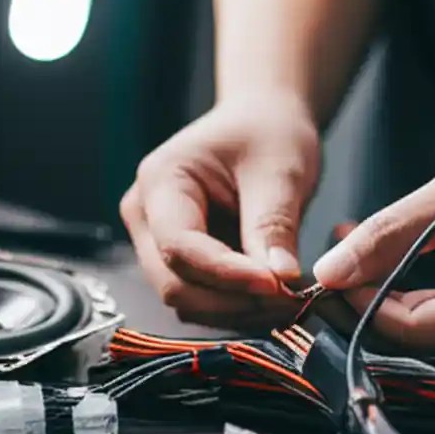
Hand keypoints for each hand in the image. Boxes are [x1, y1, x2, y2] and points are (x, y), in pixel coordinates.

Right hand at [121, 92, 320, 327]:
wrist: (263, 123)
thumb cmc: (268, 133)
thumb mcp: (280, 170)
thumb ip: (273, 224)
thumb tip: (281, 279)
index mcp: (160, 181)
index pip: (179, 245)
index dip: (227, 274)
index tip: (278, 285)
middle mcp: (145, 216)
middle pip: (173, 282)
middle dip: (231, 300)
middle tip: (289, 301)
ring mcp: (155, 242)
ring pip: (185, 299)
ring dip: (234, 310)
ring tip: (286, 299)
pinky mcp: (177, 262)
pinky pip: (199, 298)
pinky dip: (234, 306)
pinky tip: (270, 296)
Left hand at [313, 112, 434, 351]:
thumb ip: (390, 236)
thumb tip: (327, 273)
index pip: (410, 332)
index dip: (360, 307)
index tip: (326, 273)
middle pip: (416, 340)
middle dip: (365, 303)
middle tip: (327, 264)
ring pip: (426, 331)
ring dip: (382, 295)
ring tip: (350, 247)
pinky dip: (409, 290)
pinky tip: (385, 255)